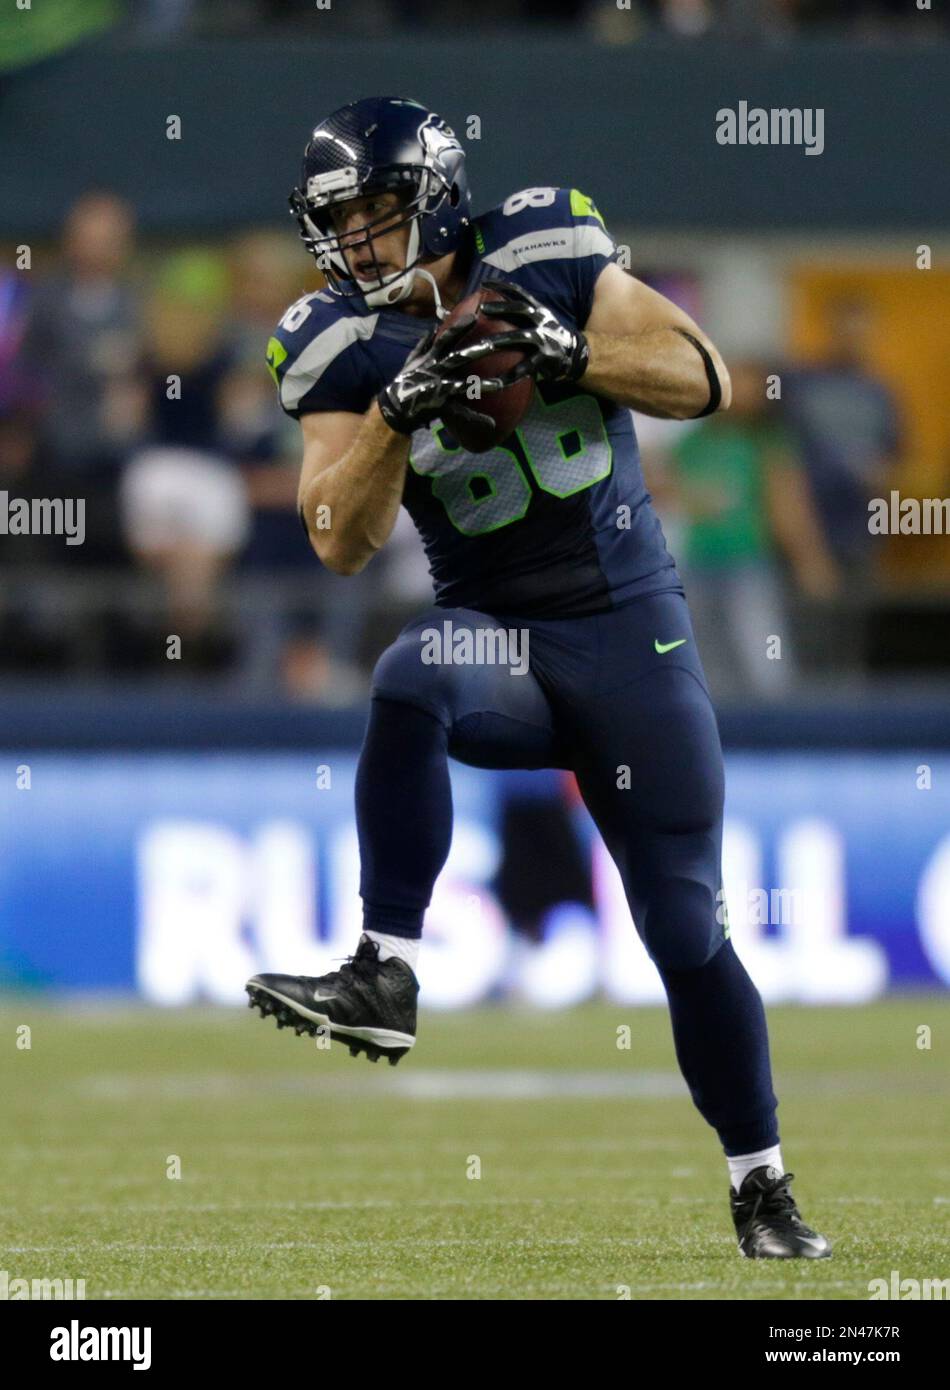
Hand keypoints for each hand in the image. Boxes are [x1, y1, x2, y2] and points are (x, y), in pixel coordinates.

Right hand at [378, 314, 489, 434]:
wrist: (393, 408)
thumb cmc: (404, 383)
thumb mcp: (411, 361)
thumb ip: (423, 345)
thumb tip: (433, 329)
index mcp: (429, 359)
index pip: (445, 339)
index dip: (459, 327)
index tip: (475, 316)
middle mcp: (434, 372)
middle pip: (458, 358)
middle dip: (475, 350)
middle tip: (495, 343)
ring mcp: (438, 389)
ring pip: (462, 384)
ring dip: (481, 384)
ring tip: (500, 383)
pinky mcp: (440, 406)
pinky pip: (460, 412)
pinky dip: (476, 418)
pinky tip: (492, 422)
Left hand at [444, 277, 589, 386]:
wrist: (574, 354)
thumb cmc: (549, 336)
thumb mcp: (539, 319)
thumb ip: (521, 314)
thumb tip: (495, 305)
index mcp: (538, 311)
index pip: (520, 294)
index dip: (503, 287)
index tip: (484, 283)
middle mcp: (541, 322)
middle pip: (520, 310)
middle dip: (501, 308)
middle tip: (482, 309)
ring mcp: (543, 340)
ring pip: (519, 338)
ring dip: (500, 340)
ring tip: (483, 344)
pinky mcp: (545, 359)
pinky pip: (525, 367)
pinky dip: (511, 374)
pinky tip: (496, 381)